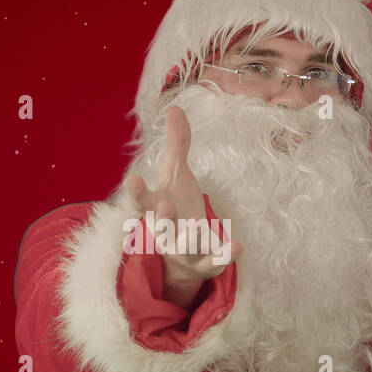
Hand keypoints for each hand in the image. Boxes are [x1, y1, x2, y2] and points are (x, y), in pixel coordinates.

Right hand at [124, 106, 241, 309]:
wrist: (181, 252)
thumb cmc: (176, 203)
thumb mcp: (176, 173)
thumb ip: (177, 144)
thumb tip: (175, 108)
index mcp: (155, 209)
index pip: (141, 202)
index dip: (136, 193)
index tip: (133, 180)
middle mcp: (165, 232)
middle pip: (161, 227)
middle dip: (163, 218)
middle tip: (166, 204)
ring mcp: (183, 250)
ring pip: (185, 247)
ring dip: (191, 237)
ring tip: (198, 225)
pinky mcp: (203, 263)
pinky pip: (213, 262)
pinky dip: (224, 256)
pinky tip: (238, 247)